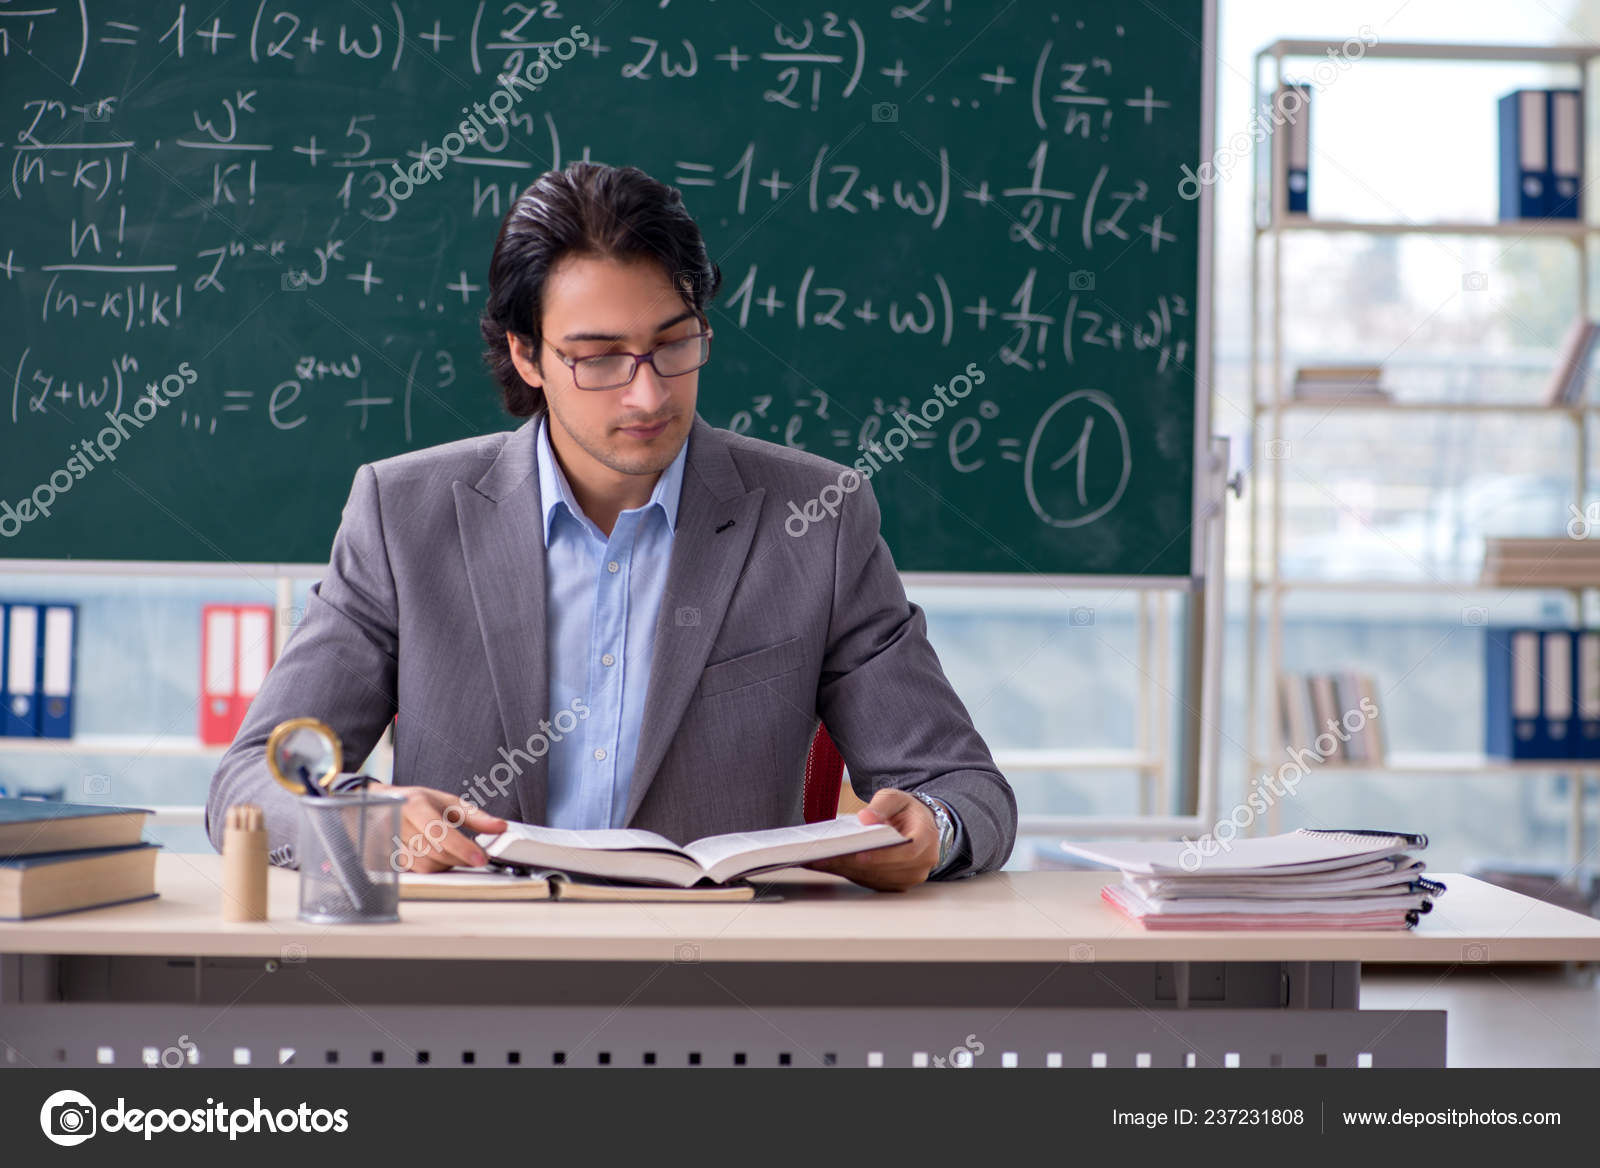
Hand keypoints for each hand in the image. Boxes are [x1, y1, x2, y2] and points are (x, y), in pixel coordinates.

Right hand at [388, 786, 507, 872]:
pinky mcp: (383, 857)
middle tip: (472, 855)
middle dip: (458, 858)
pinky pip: (413, 871)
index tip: (481, 858)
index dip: (462, 848)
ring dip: (444, 864)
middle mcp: (397, 823)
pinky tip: (433, 857)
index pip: (439, 832)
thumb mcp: (447, 802)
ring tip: (452, 853)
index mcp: (414, 805)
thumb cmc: (416, 802)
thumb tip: (500, 826)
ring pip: (423, 866)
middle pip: (434, 853)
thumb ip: (474, 816)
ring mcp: (386, 842)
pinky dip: (429, 867)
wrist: (381, 804)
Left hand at [803, 788, 939, 891]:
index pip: (907, 852)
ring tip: (821, 861)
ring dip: (848, 871)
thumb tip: (866, 818)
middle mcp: (921, 864)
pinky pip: (871, 882)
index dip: (883, 856)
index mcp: (927, 839)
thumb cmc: (907, 812)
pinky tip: (829, 865)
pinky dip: (849, 873)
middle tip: (827, 856)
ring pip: (875, 878)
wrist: (918, 826)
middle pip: (886, 869)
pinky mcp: (894, 884)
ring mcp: (908, 877)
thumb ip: (882, 805)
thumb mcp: (897, 798)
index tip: (860, 854)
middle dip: (855, 863)